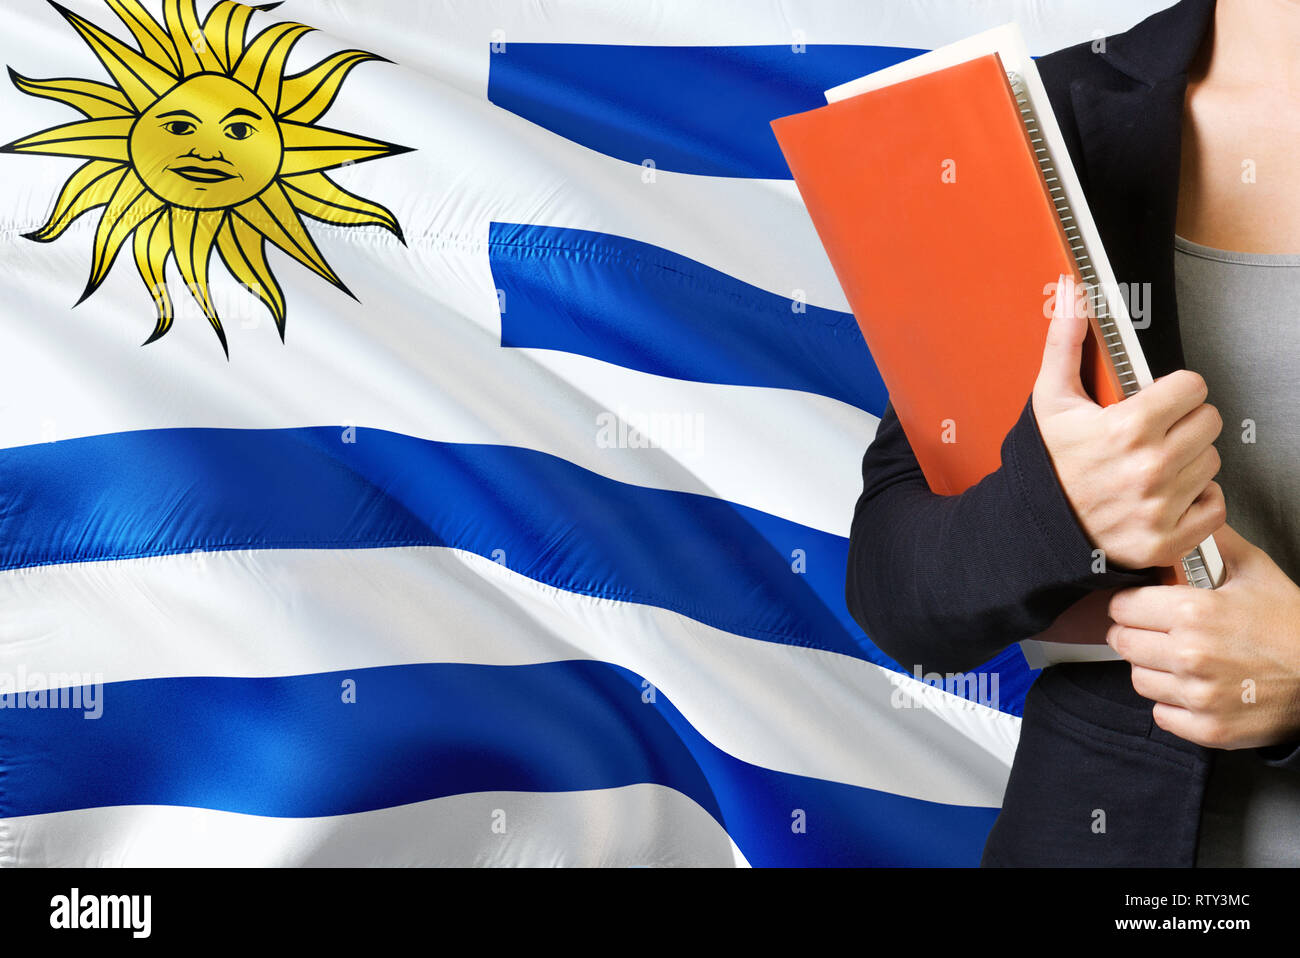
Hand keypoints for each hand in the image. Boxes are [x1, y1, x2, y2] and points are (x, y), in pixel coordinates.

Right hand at [1032, 275, 1225, 570]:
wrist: (1030, 529)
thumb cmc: (1044, 463)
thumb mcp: (1050, 400)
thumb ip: (1066, 343)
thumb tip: (1071, 293)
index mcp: (1127, 428)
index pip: (1193, 387)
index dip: (1175, 390)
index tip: (1156, 400)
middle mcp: (1150, 469)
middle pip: (1208, 423)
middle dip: (1184, 423)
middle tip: (1154, 432)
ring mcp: (1161, 507)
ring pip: (1211, 463)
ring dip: (1189, 461)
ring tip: (1154, 465)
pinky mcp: (1168, 539)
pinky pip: (1215, 507)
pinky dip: (1197, 501)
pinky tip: (1167, 495)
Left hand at [1106, 524, 1299, 749]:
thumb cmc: (1292, 625)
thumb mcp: (1257, 572)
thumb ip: (1216, 544)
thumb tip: (1194, 518)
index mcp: (1193, 612)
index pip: (1122, 606)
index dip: (1130, 603)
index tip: (1142, 605)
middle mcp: (1189, 655)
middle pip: (1122, 642)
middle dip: (1135, 633)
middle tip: (1157, 632)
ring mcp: (1197, 695)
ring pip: (1137, 678)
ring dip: (1152, 668)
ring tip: (1179, 660)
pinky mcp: (1207, 729)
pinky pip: (1161, 714)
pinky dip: (1172, 704)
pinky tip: (1194, 688)